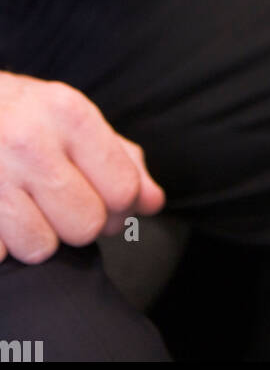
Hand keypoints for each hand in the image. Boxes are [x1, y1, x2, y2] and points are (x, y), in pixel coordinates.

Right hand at [0, 71, 164, 263]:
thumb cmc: (24, 114)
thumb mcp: (73, 118)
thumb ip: (119, 159)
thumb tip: (153, 202)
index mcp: (69, 114)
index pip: (123, 189)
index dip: (122, 206)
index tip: (104, 198)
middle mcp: (30, 141)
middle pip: (87, 224)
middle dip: (80, 223)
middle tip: (63, 204)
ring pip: (42, 247)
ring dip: (39, 237)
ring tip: (28, 208)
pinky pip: (1, 254)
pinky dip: (4, 245)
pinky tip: (2, 216)